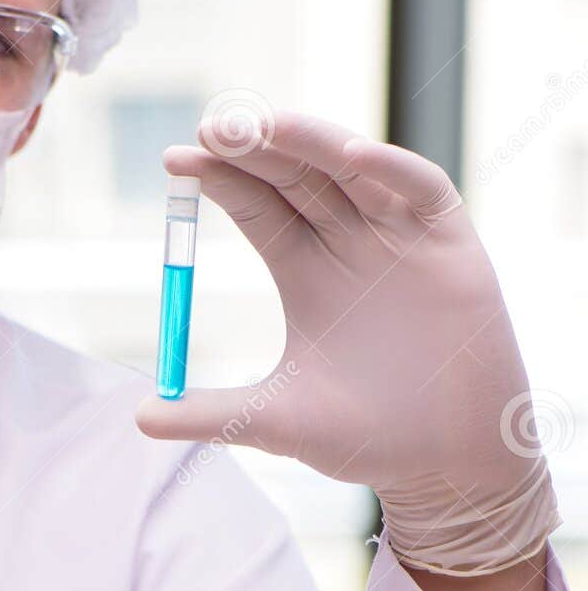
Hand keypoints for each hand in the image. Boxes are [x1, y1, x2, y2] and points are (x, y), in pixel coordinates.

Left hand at [135, 110, 558, 575]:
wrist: (444, 464)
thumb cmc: (365, 437)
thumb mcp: (272, 423)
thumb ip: (209, 414)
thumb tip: (139, 417)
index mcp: (305, 271)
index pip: (257, 206)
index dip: (220, 179)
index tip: (175, 161)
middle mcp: (350, 245)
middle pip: (297, 176)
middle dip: (255, 149)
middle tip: (209, 128)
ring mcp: (401, 241)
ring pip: (353, 170)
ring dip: (311, 143)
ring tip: (265, 126)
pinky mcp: (453, 249)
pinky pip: (423, 191)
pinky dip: (391, 169)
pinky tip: (351, 156)